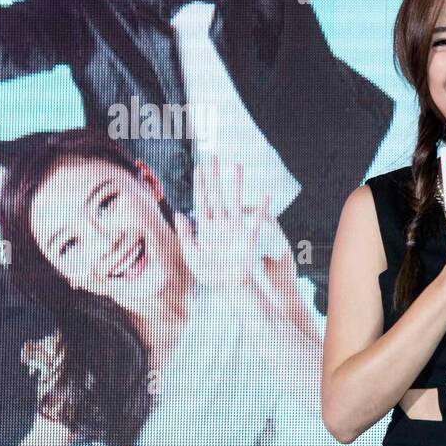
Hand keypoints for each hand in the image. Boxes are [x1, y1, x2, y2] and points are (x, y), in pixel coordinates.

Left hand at [173, 155, 273, 289]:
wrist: (230, 288)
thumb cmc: (210, 274)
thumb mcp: (191, 256)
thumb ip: (185, 235)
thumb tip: (179, 213)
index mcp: (205, 228)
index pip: (201, 201)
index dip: (200, 185)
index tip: (199, 169)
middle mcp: (220, 224)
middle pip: (217, 195)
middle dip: (215, 176)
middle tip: (213, 158)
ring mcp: (235, 229)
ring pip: (234, 200)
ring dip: (236, 183)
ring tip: (237, 166)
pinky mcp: (248, 237)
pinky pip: (256, 220)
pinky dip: (261, 209)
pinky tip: (266, 195)